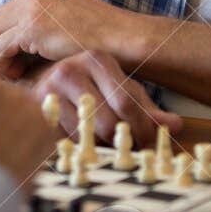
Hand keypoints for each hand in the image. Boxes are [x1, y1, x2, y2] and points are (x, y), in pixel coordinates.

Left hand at [0, 0, 139, 79]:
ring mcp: (33, 7)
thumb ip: (45, 29)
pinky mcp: (33, 26)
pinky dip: (3, 64)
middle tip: (6, 71)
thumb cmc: (105, 42)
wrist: (126, 40)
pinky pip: (1, 47)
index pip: (6, 13)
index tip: (9, 62)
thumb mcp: (70, 26)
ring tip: (14, 76)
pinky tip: (19, 76)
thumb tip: (17, 51)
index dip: (1, 39)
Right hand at [29, 51, 181, 146]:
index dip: (142, 129)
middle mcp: (70, 70)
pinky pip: (65, 141)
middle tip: (132, 152)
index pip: (126, 102)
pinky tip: (86, 144)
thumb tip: (175, 125)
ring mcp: (48, 90)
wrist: (42, 81)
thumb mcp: (119, 90)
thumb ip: (146, 108)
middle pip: (107, 122)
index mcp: (96, 59)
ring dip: (101, 148)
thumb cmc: (89, 87)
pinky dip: (80, 148)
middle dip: (123, 143)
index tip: (151, 145)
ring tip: (108, 146)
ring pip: (85, 135)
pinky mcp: (35, 111)